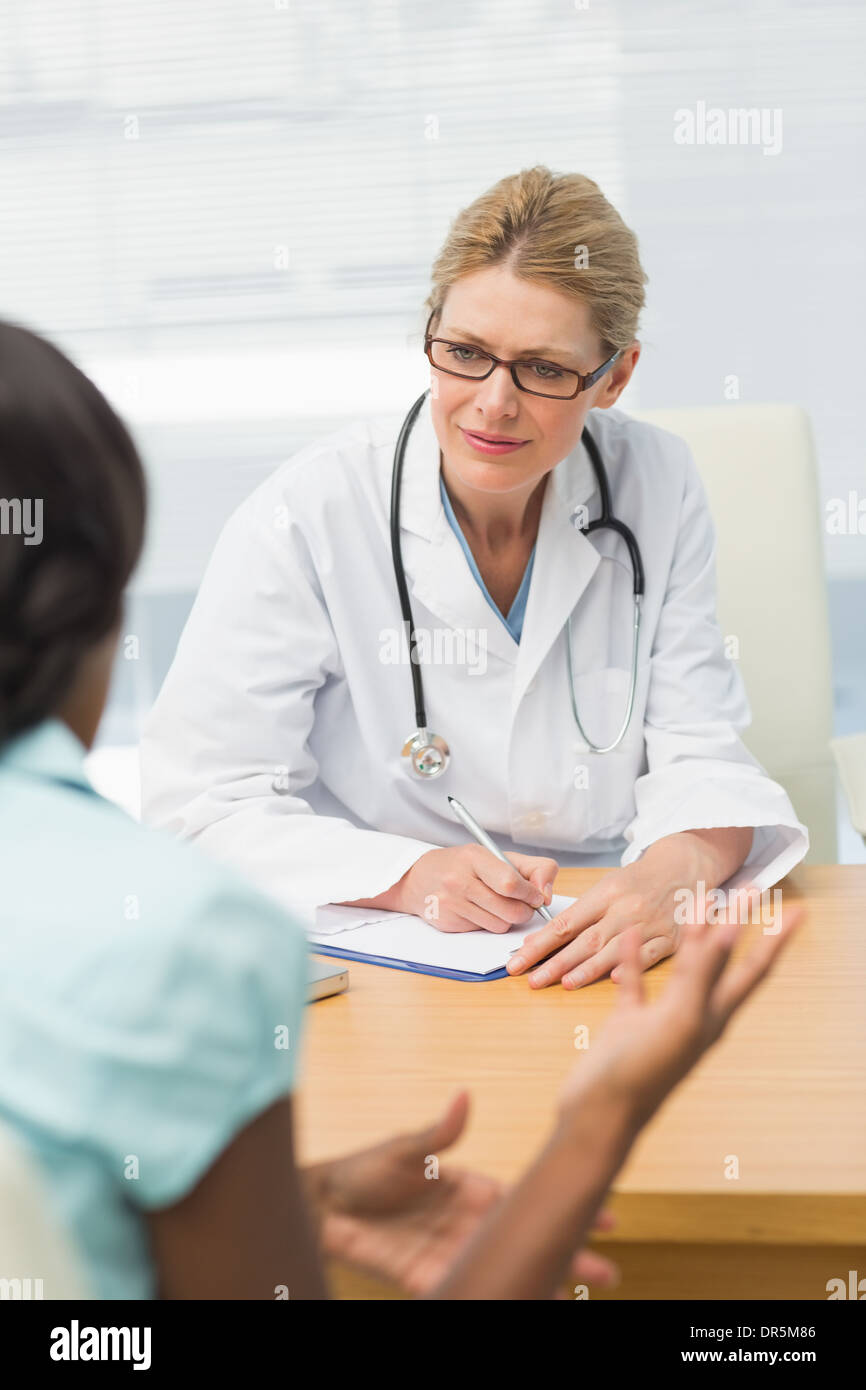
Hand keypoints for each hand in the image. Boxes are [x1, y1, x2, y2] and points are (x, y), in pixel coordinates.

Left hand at [309, 1092, 618, 1295]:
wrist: (323, 1207)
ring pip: (505, 1269)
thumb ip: (438, 1133)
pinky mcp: (429, 1278)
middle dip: (565, 1254)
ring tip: (575, 1297)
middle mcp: (467, 1223)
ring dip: (540, 1282)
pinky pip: (468, 1290)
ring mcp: (451, 1252)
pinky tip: (524, 1302)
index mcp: (468, 1188)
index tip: (601, 1212)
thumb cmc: (362, 1170)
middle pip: (524, 1241)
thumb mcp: (403, 1148)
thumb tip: (463, 1097)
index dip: (558, 1205)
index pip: (524, 1199)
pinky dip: (498, 1296)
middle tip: (608, 1272)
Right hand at [396, 845, 559, 933]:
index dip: (531, 894)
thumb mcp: (495, 856)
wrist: (419, 878)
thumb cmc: (465, 866)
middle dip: (524, 912)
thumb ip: (531, 869)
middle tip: (521, 905)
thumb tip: (546, 896)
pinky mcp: (447, 923)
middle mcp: (459, 881)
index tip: (537, 896)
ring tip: (495, 905)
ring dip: (505, 919)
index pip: (511, 883)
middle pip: (510, 911)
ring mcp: (451, 904)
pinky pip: (483, 932)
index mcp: (475, 858)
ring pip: (500, 926)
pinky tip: (476, 910)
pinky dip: (487, 924)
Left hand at [507, 828, 751, 987]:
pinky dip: (631, 966)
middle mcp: (625, 909)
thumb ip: (580, 914)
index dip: (540, 944)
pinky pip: (650, 955)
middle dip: (555, 963)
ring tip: (563, 984)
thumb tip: (543, 939)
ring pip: (613, 950)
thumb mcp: (607, 886)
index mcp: (605, 893)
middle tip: (531, 979)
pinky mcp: (671, 938)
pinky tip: (612, 980)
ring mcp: (649, 924)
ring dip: (586, 969)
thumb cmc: (638, 881)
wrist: (683, 869)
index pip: (565, 923)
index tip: (518, 960)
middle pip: (585, 940)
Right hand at [559, 903, 802, 1126]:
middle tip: (751, 892)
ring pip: (683, 966)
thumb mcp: (681, 1018)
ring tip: (697, 902)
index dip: (777, 940)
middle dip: (739, 926)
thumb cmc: (643, 1073)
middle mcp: (695, 1014)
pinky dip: (634, 958)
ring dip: (691, 935)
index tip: (799, 911)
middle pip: (723, 961)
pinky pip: (637, 983)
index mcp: (714, 1016)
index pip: (754, 970)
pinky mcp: (630, 1023)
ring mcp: (663, 1019)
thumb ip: (704, 973)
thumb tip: (732, 931)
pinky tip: (629, 936)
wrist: (600, 1113)